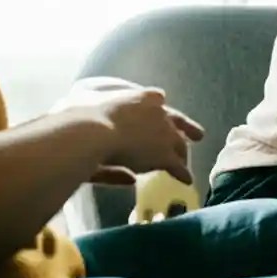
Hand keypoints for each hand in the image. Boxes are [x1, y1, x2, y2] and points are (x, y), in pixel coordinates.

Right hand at [70, 87, 204, 184]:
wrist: (91, 132)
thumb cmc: (78, 120)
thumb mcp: (91, 117)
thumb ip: (106, 128)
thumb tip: (120, 152)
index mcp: (139, 96)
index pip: (156, 98)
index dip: (159, 108)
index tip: (162, 109)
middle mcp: (157, 110)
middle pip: (175, 120)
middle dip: (186, 128)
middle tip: (197, 135)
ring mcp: (163, 131)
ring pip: (178, 144)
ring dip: (183, 153)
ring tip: (188, 163)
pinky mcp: (164, 152)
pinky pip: (176, 165)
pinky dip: (182, 174)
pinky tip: (186, 181)